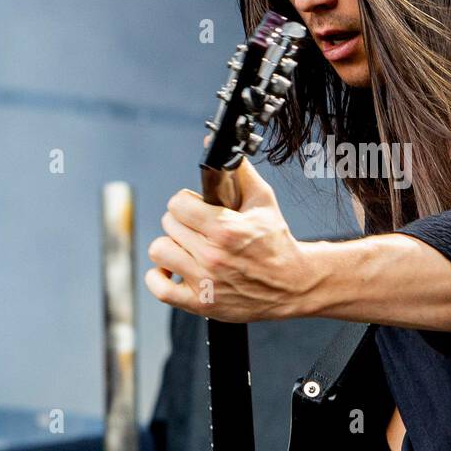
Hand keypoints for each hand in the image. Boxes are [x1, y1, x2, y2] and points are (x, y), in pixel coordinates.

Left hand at [144, 158, 319, 321]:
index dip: (186, 202)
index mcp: (225, 229)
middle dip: (183, 222)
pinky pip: (159, 287)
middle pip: (169, 224)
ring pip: (160, 251)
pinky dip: (159, 277)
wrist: (291, 284)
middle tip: (198, 228)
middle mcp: (211, 255)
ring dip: (171, 246)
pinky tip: (173, 270)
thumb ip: (240, 172)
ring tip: (187, 247)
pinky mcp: (199, 302)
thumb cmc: (276, 242)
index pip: (178, 203)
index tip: (196, 207)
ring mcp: (203, 281)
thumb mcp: (263, 201)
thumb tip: (221, 148)